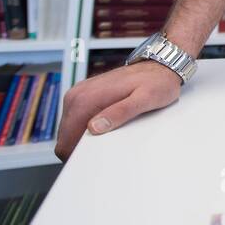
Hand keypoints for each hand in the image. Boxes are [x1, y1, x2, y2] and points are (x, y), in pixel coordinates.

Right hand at [55, 61, 181, 160]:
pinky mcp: (84, 94)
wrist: (159, 65)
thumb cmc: (155, 82)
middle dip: (81, 147)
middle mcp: (77, 94)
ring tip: (111, 135)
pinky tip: (107, 126)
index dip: (77, 155)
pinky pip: (77, 119)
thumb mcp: (145, 99)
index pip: (65, 140)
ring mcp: (79, 93)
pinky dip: (87, 127)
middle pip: (65, 137)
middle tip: (108, 148)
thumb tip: (94, 127)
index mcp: (85, 98)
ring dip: (84, 137)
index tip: (95, 159)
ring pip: (70, 129)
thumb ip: (120, 113)